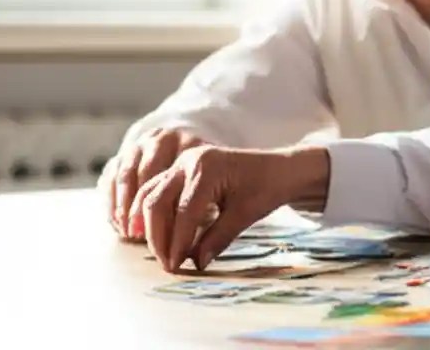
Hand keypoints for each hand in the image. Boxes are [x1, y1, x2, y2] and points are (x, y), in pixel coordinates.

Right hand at [129, 145, 330, 272]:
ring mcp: (182, 163)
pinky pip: (157, 191)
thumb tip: (195, 265)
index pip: (184, 211)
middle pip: (157, 201)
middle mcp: (189, 161)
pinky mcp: (181, 170)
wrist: (279, 168)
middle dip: (158, 236)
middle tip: (166, 265)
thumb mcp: (245, 214)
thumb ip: (218, 238)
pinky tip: (154, 235)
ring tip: (159, 254)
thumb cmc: (267, 187)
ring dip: (150, 226)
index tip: (175, 267)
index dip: (177, 242)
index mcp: (207, 168)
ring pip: (151, 195)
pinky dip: (153, 213)